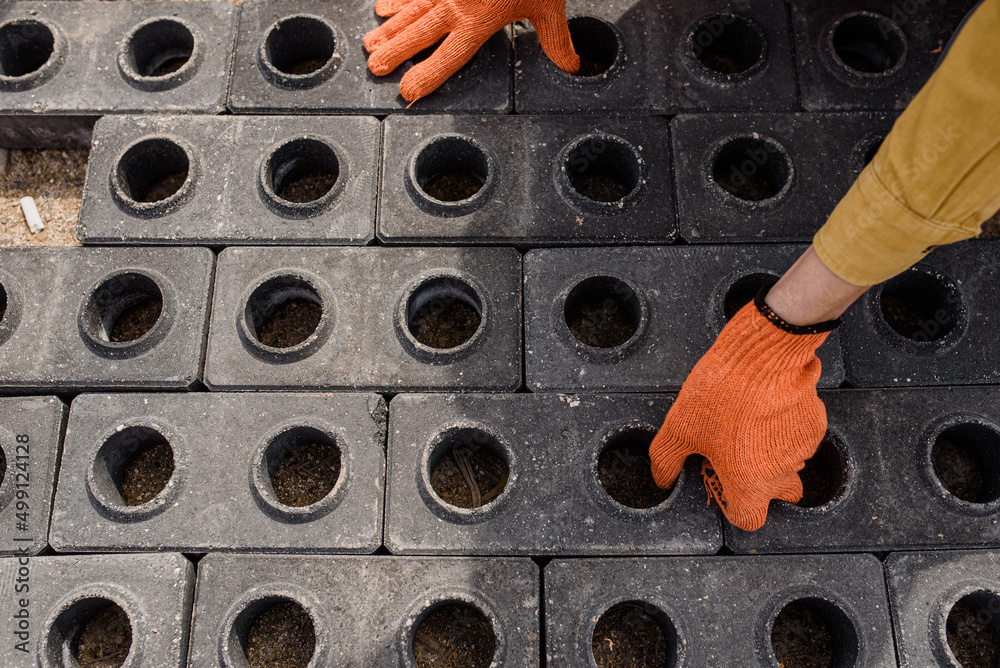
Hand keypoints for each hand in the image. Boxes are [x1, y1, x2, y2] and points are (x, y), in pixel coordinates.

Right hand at [364, 0, 579, 101]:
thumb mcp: (548, 6)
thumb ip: (555, 39)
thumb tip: (570, 66)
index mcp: (480, 20)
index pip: (449, 56)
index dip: (427, 75)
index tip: (408, 89)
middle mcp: (456, 4)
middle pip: (419, 33)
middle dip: (395, 51)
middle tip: (374, 67)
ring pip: (411, 9)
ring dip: (390, 28)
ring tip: (370, 43)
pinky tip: (382, 7)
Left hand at [648, 292, 836, 530]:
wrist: (763, 354)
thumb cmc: (722, 394)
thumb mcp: (679, 428)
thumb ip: (667, 460)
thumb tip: (662, 479)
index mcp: (750, 483)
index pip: (749, 518)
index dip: (734, 505)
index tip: (722, 484)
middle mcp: (782, 473)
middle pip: (777, 494)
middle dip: (760, 482)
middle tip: (737, 455)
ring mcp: (803, 449)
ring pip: (790, 464)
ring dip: (772, 453)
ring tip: (746, 423)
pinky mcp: (815, 423)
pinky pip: (800, 437)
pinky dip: (785, 428)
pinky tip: (764, 406)